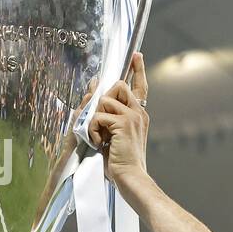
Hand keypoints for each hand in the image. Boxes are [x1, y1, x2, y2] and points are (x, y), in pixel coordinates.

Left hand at [86, 52, 149, 185]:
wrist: (130, 176)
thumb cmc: (121, 161)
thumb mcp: (115, 135)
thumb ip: (110, 118)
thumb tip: (97, 99)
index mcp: (139, 114)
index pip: (139, 86)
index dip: (137, 69)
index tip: (136, 55)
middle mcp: (139, 112)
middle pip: (118, 85)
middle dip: (103, 99)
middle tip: (100, 122)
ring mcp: (133, 116)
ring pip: (105, 100)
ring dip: (95, 118)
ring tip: (100, 137)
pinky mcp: (123, 123)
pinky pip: (99, 115)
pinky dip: (93, 130)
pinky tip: (100, 143)